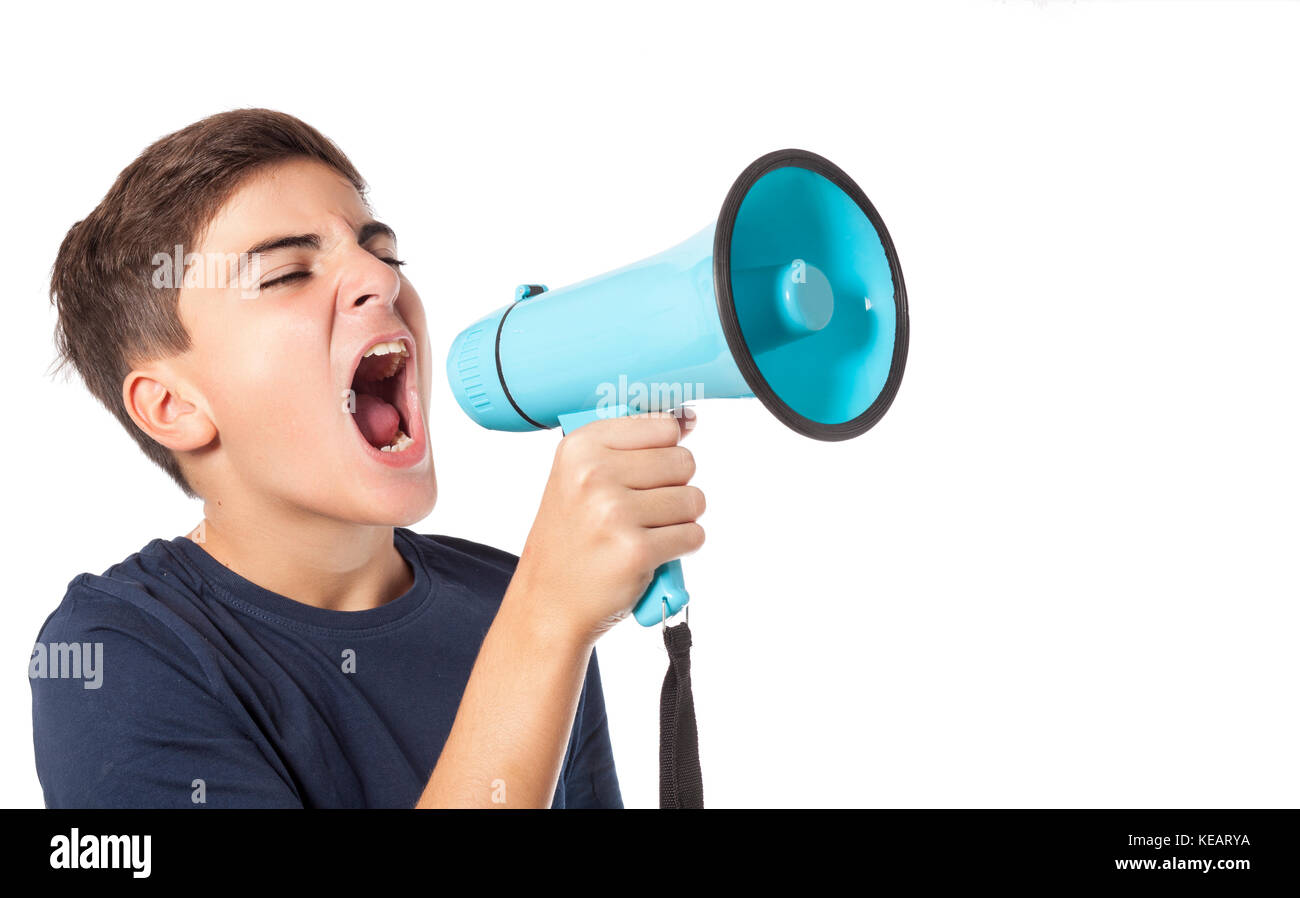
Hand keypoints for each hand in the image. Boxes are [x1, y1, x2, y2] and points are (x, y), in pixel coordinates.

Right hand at [511, 409, 704, 644]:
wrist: (549, 603)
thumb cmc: (571, 539)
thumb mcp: (580, 476)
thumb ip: (631, 444)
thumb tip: (688, 418)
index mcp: (581, 446)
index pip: (663, 426)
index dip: (663, 452)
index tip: (642, 473)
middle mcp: (594, 474)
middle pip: (684, 461)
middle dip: (674, 488)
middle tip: (641, 510)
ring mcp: (615, 513)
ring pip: (694, 499)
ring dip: (679, 520)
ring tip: (644, 532)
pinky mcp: (636, 550)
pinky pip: (693, 535)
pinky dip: (681, 547)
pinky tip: (650, 553)